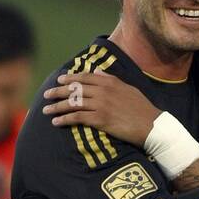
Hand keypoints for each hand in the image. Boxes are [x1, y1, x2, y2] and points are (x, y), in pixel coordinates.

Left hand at [43, 72, 157, 145]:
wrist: (152, 125)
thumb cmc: (142, 108)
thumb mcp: (127, 88)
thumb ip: (110, 79)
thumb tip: (97, 73)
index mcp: (109, 82)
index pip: (84, 77)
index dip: (70, 79)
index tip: (59, 80)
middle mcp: (103, 91)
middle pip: (74, 89)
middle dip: (58, 92)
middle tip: (46, 95)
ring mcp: (100, 105)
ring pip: (73, 103)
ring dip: (57, 106)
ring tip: (46, 110)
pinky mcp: (100, 120)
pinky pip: (77, 117)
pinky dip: (65, 119)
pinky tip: (56, 122)